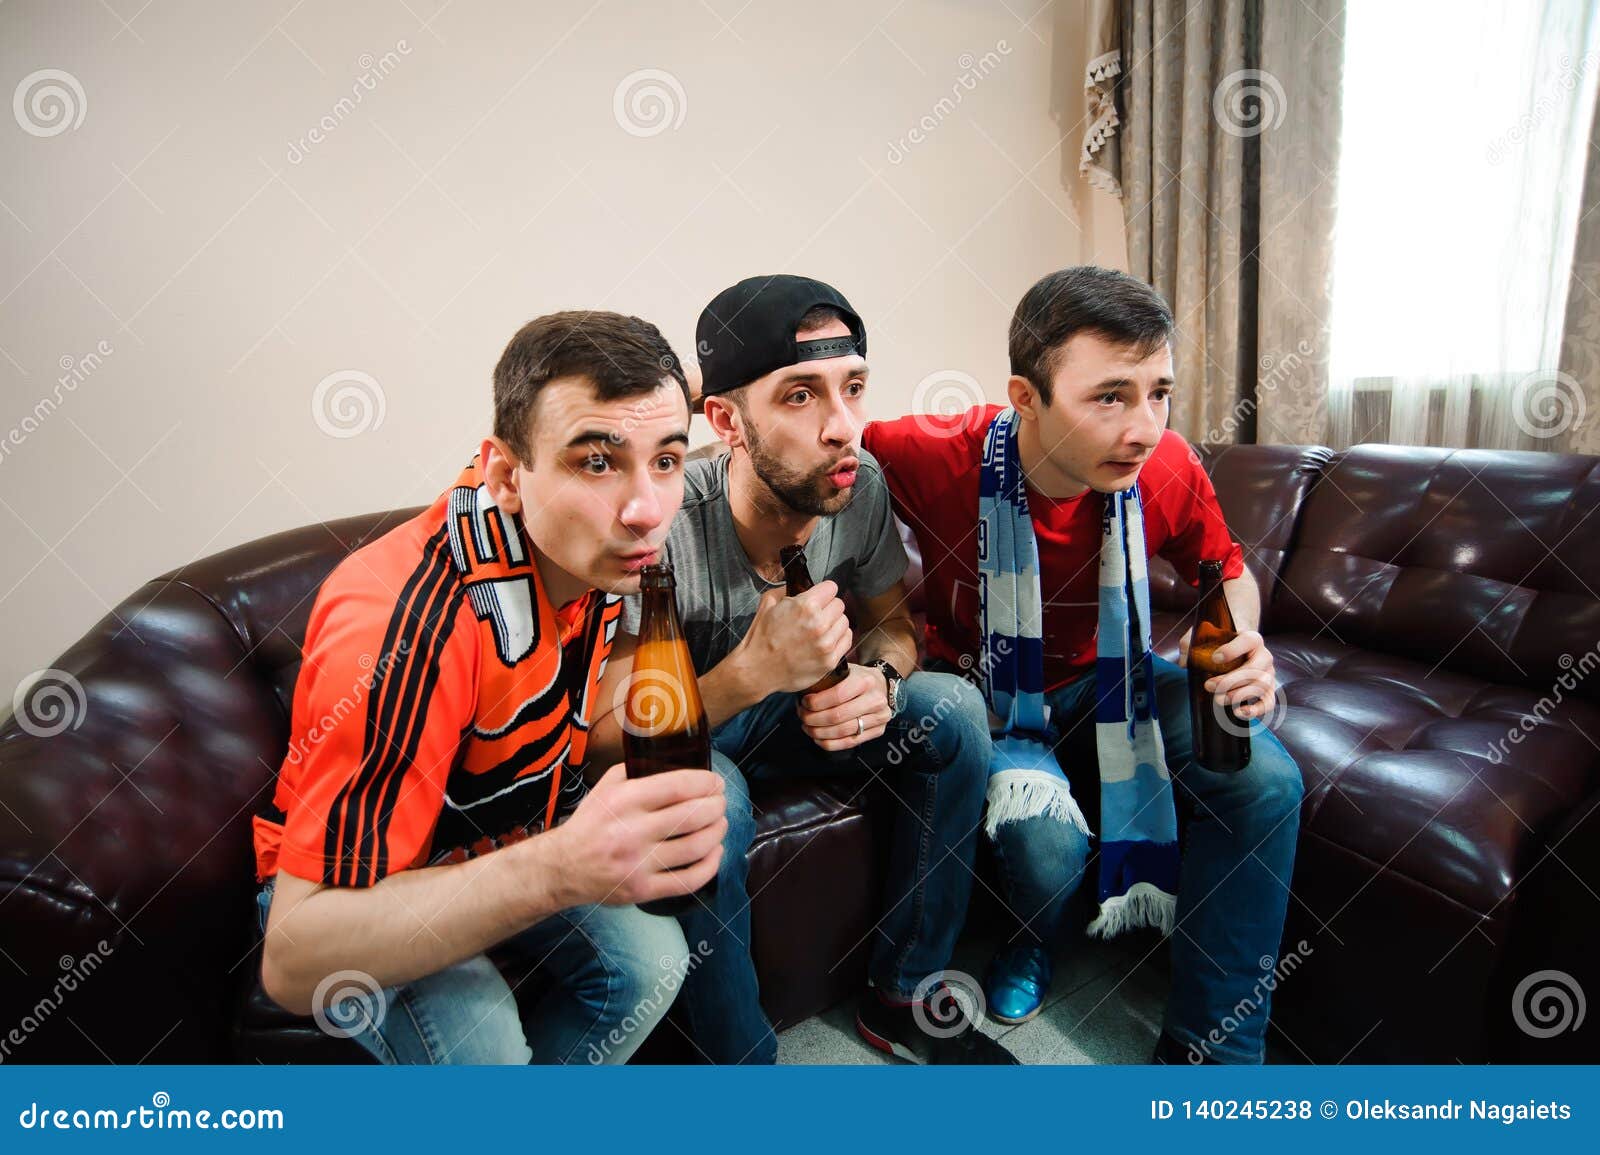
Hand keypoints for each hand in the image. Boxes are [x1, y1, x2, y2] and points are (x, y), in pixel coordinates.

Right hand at [547, 765, 725, 906]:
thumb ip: (638, 770)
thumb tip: (677, 760)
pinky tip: (715, 853)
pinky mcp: (642, 890)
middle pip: (692, 816)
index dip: (706, 783)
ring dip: (717, 833)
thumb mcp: (606, 786)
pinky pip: (688, 880)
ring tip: (720, 824)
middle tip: (720, 803)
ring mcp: (638, 864)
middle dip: (716, 806)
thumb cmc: (590, 823)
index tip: (716, 783)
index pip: (678, 786)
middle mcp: (631, 832)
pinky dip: (710, 865)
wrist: (563, 867)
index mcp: (624, 800)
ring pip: (696, 847)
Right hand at [737, 581, 852, 694]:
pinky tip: (826, 640)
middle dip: (828, 607)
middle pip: (839, 605)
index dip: (823, 592)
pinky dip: (838, 639)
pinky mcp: (830, 661)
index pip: (831, 588)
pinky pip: (846, 640)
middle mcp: (819, 623)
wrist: (756, 670)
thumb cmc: (760, 638)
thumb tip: (799, 585)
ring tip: (820, 630)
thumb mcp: (767, 603)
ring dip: (834, 623)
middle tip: (816, 616)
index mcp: (805, 606)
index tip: (819, 598)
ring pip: (844, 622)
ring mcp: (826, 644)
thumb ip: (786, 590)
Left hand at [796, 663, 892, 750]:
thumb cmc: (858, 678)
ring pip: (842, 732)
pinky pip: (849, 742)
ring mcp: (879, 718)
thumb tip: (802, 688)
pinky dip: (829, 743)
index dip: (816, 702)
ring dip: (819, 732)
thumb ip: (829, 677)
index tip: (804, 702)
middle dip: (814, 719)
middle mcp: (876, 700)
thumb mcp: (846, 669)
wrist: (882, 685)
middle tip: (802, 716)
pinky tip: (818, 738)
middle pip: (838, 716)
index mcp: (866, 681)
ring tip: (807, 727)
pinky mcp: (878, 731)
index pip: (837, 695)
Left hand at [1200, 629, 1277, 719]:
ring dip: (1238, 695)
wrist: (1237, 650)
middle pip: (1254, 668)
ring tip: (1218, 699)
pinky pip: (1268, 702)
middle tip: (1209, 685)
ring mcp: (1268, 674)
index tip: (1215, 658)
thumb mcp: (1203, 637)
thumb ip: (1191, 644)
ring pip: (1261, 686)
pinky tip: (1238, 712)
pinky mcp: (1267, 690)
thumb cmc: (1220, 644)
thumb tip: (1184, 663)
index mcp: (1251, 638)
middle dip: (1230, 680)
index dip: (1233, 650)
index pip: (1248, 641)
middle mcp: (1264, 655)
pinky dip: (1256, 710)